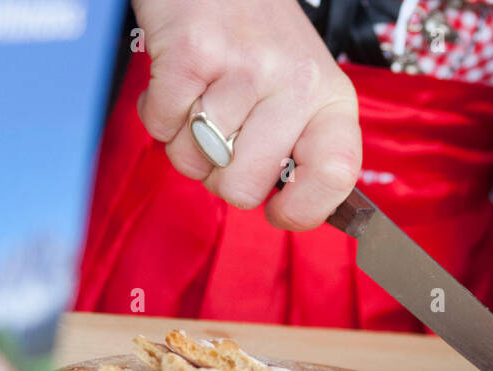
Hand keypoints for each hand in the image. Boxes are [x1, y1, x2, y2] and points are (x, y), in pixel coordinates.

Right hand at [132, 0, 361, 229]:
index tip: (280, 211)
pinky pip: (161, 127)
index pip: (335, 176)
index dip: (303, 210)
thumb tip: (287, 210)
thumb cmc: (255, 36)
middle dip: (219, 174)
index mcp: (328, 98)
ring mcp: (244, 68)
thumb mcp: (299, 88)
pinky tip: (177, 83)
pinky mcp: (191, 55)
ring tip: (199, 98)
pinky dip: (157, 113)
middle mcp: (294, 83)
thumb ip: (299, 146)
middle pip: (243, 188)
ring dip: (184, 140)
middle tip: (222, 134)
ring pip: (195, 162)